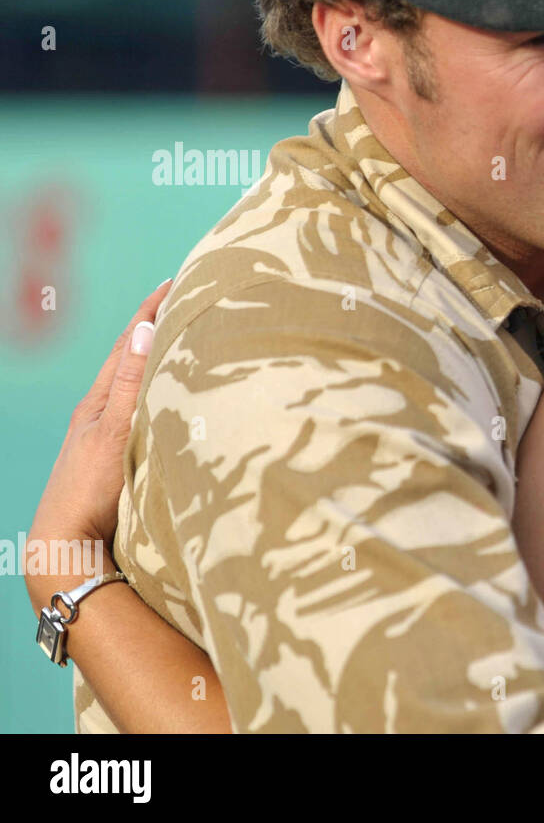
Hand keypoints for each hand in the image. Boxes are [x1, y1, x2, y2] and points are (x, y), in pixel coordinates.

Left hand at [27, 280, 171, 574]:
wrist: (69, 550)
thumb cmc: (91, 493)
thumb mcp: (115, 432)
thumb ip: (133, 383)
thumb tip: (144, 327)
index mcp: (99, 402)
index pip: (130, 343)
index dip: (153, 310)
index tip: (177, 281)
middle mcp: (101, 414)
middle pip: (131, 359)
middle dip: (157, 328)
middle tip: (186, 301)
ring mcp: (105, 437)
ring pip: (135, 386)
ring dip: (157, 361)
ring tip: (183, 341)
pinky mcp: (115, 460)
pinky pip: (140, 412)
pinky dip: (157, 393)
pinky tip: (168, 401)